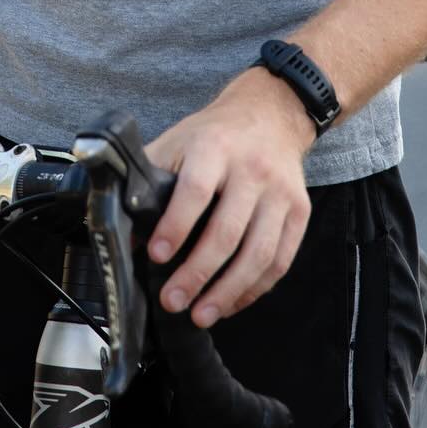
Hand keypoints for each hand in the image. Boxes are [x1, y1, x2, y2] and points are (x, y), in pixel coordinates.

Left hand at [143, 68, 314, 326]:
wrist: (270, 113)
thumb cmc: (215, 134)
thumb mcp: (177, 143)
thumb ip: (149, 181)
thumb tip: (126, 232)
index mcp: (214, 147)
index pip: (195, 190)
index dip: (175, 226)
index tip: (156, 255)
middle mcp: (252, 169)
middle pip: (226, 231)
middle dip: (197, 273)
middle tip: (173, 300)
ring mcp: (280, 192)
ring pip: (258, 252)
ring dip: (228, 291)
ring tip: (201, 314)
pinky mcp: (299, 212)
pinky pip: (280, 260)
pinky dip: (255, 289)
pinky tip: (231, 302)